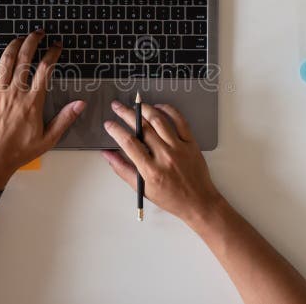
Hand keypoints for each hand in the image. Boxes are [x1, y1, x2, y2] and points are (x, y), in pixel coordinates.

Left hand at [0, 30, 85, 188]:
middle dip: (33, 41)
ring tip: (21, 37)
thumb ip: (65, 119)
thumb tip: (81, 103)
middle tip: (39, 33)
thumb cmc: (20, 152)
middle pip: (25, 59)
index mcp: (33, 102)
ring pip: (6, 61)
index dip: (52, 54)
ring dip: (14, 45)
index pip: (45, 70)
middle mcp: (15, 93)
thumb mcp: (48, 139)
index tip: (56, 45)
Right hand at [101, 101, 221, 225]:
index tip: (109, 124)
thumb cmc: (170, 197)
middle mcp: (165, 156)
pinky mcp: (191, 143)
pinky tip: (158, 107)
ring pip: (159, 120)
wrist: (198, 202)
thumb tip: (107, 154)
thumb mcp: (142, 188)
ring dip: (145, 109)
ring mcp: (179, 148)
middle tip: (117, 106)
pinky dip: (168, 110)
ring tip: (136, 105)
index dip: (116, 130)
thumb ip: (122, 169)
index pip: (129, 143)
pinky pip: (180, 121)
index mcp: (151, 170)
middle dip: (126, 114)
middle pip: (143, 128)